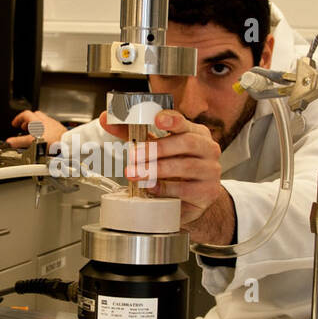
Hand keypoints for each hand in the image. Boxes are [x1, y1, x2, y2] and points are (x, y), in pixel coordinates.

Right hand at [7, 109, 67, 148]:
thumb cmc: (54, 141)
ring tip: (33, 133)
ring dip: (36, 125)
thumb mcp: (33, 142)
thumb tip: (10, 141)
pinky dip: (45, 130)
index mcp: (38, 121)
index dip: (18, 118)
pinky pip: (50, 127)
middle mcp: (46, 121)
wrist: (68, 143)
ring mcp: (53, 124)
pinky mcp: (59, 130)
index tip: (15, 123)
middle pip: (34, 115)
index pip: (25, 114)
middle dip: (28, 121)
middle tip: (24, 127)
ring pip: (42, 120)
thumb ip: (20, 141)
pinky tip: (45, 138)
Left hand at [100, 109, 233, 237]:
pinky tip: (151, 188)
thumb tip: (107, 119)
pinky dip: (165, 188)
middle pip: (186, 143)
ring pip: (185, 167)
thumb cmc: (175, 168)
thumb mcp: (156, 148)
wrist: (194, 198)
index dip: (172, 120)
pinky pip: (185, 190)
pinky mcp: (206, 193)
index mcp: (197, 133)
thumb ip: (133, 134)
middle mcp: (208, 150)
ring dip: (157, 169)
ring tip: (136, 174)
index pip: (186, 122)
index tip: (157, 120)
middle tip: (134, 155)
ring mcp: (210, 172)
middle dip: (157, 148)